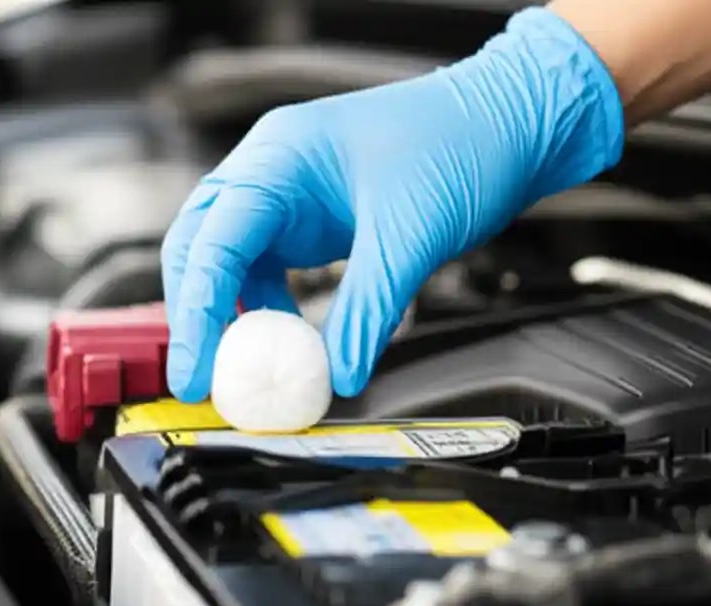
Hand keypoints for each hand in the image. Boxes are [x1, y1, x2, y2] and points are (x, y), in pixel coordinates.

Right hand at [161, 7, 623, 401]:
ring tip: (248, 369)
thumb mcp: (409, 238)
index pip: (213, 243)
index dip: (197, 315)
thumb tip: (338, 376)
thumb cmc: (464, 143)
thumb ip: (367, 311)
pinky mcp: (310, 217)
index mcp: (279, 158)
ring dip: (233, 316)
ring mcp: (287, 193)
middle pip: (201, 249)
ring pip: (229, 262)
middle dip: (198, 316)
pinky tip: (287, 340)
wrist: (514, 121)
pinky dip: (268, 309)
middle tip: (205, 379)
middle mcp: (270, 171)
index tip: (196, 374)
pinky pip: (267, 269)